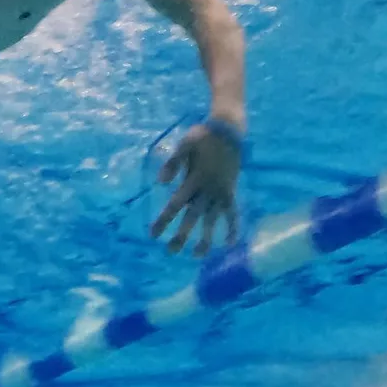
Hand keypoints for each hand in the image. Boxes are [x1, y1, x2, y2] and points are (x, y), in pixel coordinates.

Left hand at [151, 119, 242, 255]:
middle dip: (181, 235)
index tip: (153, 234)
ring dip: (206, 238)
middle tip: (170, 252)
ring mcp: (221, 193)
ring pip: (213, 220)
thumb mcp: (186, 143)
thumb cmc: (204, 137)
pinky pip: (233, 213)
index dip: (165, 219)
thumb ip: (174, 162)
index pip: (176, 204)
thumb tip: (161, 182)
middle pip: (193, 217)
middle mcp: (208, 190)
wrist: (229, 131)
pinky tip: (229, 244)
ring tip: (196, 255)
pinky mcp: (231, 192)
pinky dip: (233, 228)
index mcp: (194, 179)